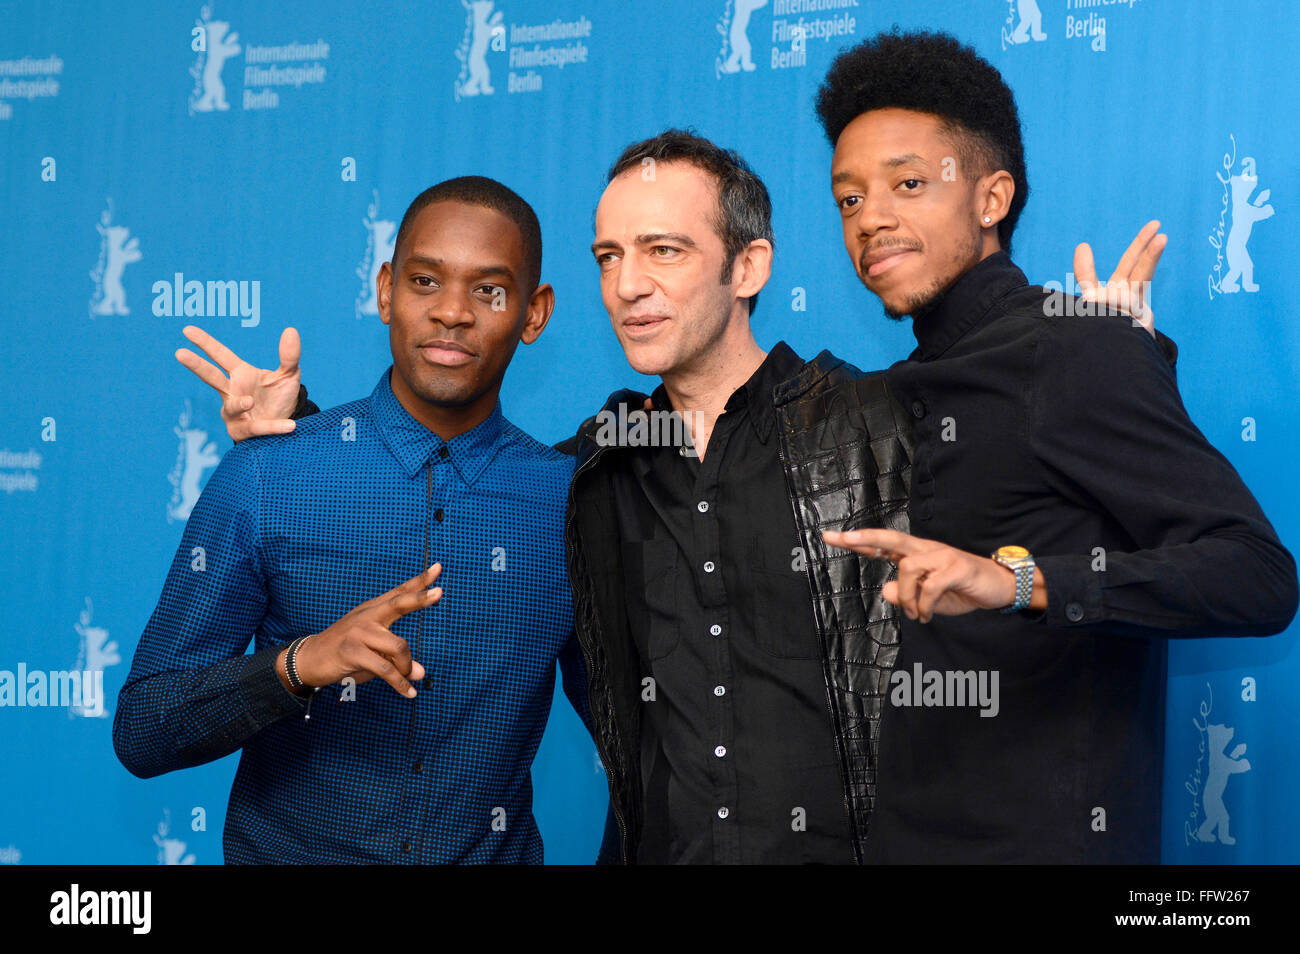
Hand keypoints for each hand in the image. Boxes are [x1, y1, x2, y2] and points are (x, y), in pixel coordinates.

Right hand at [175, 325, 301, 442]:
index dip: (205, 343)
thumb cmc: (280, 397)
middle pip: (211, 376)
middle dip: (196, 365)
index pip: (221, 355)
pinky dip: (273, 427)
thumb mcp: (288, 375)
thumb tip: (291, 330)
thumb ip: (289, 356)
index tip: (187, 329)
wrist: (286, 423)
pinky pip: (256, 428)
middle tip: (179, 353)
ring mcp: (233, 412)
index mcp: (240, 374)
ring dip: (240, 403)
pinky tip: (289, 426)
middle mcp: (232, 391)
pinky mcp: (241, 432)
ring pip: (232, 406)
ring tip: (250, 401)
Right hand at [283, 564, 441, 697]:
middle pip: (399, 603)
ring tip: (409, 678)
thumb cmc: (344, 654)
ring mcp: (359, 632)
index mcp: (373, 611)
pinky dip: (400, 683)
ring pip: (398, 647)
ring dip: (407, 667)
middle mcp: (368, 616)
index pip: (399, 593)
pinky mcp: (352, 651)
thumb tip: (421, 673)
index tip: (438, 568)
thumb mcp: (374, 654)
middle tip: (440, 592)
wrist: (308, 660)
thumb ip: (399, 659)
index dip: (419, 581)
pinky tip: (408, 693)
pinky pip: (385, 668)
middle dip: (420, 599)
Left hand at [821, 528, 1043, 622]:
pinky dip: (923, 604)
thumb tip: (885, 591)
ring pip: (908, 569)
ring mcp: (942, 556)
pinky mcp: (957, 568)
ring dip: (905, 597)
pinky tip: (925, 615)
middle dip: (864, 537)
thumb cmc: (962, 589)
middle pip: (891, 536)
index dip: (857, 540)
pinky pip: (930, 586)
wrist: (1000, 588)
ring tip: (913, 615)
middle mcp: (927, 549)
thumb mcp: (927, 598)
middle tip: (841, 538)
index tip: (830, 536)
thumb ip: (905, 594)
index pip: (883, 543)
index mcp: (917, 554)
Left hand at [1073, 219, 1166, 335]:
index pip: (1131, 263)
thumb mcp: (1091, 298)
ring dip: (1113, 298)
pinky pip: (1119, 320)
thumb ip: (1087, 275)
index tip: (1155, 225)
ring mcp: (1136, 318)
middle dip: (1150, 253)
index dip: (1141, 245)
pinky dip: (1107, 315)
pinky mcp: (1136, 333)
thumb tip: (1082, 245)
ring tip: (1093, 300)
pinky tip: (1095, 313)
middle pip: (1143, 273)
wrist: (1116, 360)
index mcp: (1123, 290)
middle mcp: (1133, 302)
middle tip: (1161, 232)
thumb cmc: (1104, 327)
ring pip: (1128, 302)